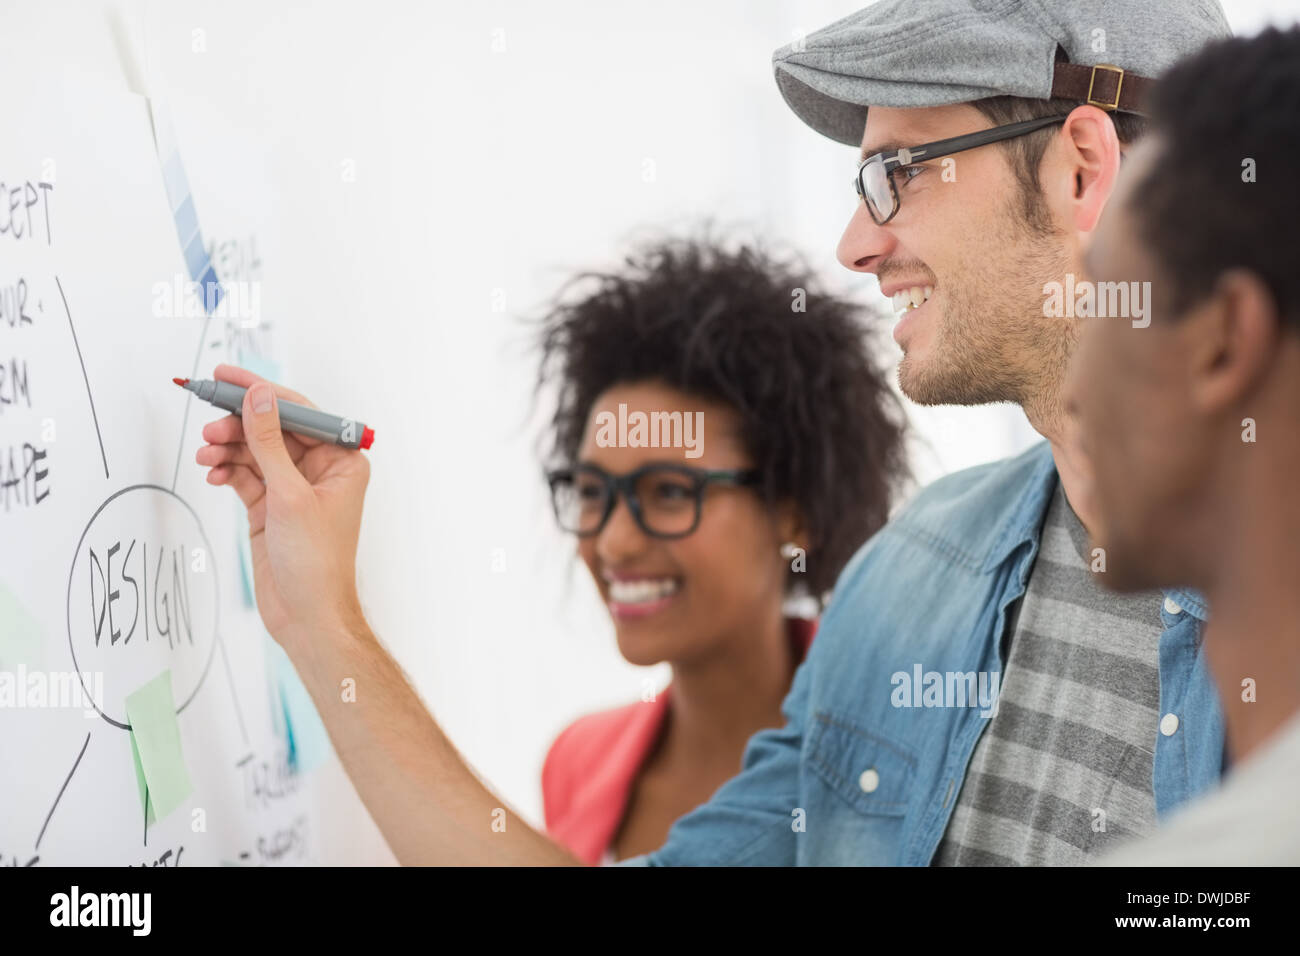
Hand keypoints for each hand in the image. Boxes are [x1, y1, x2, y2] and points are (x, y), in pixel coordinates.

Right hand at [195, 363, 369, 645]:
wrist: (306, 615)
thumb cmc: (315, 561)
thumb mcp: (289, 495)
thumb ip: (269, 443)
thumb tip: (258, 397)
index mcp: (342, 461)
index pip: (300, 413)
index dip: (262, 393)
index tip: (226, 376)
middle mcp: (321, 470)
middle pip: (273, 429)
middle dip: (238, 425)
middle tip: (208, 426)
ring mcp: (294, 488)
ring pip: (255, 452)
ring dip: (229, 449)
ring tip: (206, 455)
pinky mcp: (272, 506)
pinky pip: (246, 476)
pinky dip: (228, 471)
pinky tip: (213, 474)